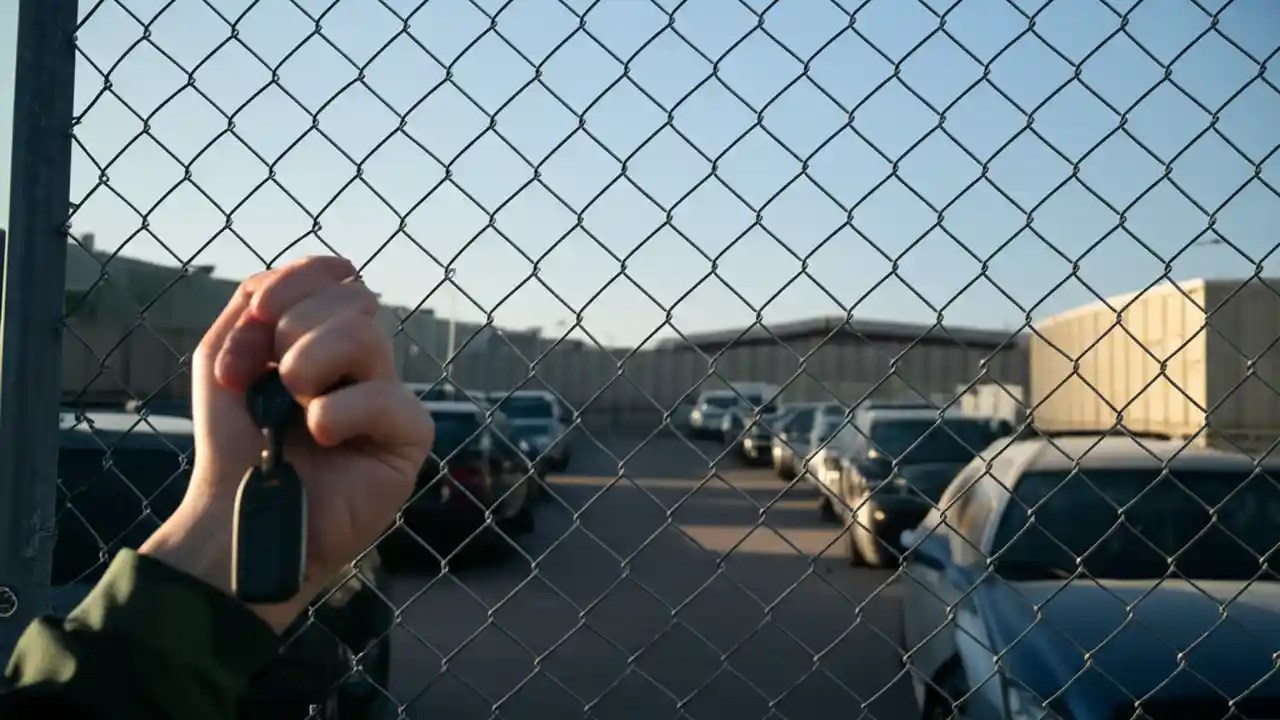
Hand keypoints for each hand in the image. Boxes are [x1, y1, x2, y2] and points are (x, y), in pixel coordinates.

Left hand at [140, 256, 433, 631]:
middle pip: (349, 301)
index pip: (333, 275)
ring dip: (309, 365)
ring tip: (292, 408)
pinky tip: (321, 437)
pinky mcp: (410, 436)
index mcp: (325, 335)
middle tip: (268, 383)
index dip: (293, 284)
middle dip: (291, 334)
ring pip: (365, 336)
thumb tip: (313, 276)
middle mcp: (364, 360)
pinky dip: (338, 413)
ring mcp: (390, 395)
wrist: (235, 511)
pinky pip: (384, 397)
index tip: (255, 318)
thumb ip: (254, 304)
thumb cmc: (235, 441)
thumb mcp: (225, 358)